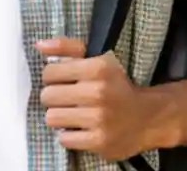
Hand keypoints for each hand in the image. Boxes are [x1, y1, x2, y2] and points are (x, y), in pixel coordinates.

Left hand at [37, 38, 171, 161]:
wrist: (147, 118)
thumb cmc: (116, 86)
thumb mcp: (97, 59)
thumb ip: (66, 48)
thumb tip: (39, 45)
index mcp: (98, 68)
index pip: (49, 72)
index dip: (53, 78)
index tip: (64, 82)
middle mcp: (99, 92)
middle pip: (47, 96)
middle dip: (54, 98)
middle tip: (68, 100)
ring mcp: (99, 118)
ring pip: (52, 118)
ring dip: (60, 117)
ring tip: (73, 114)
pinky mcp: (99, 141)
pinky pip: (64, 139)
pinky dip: (69, 135)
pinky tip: (81, 128)